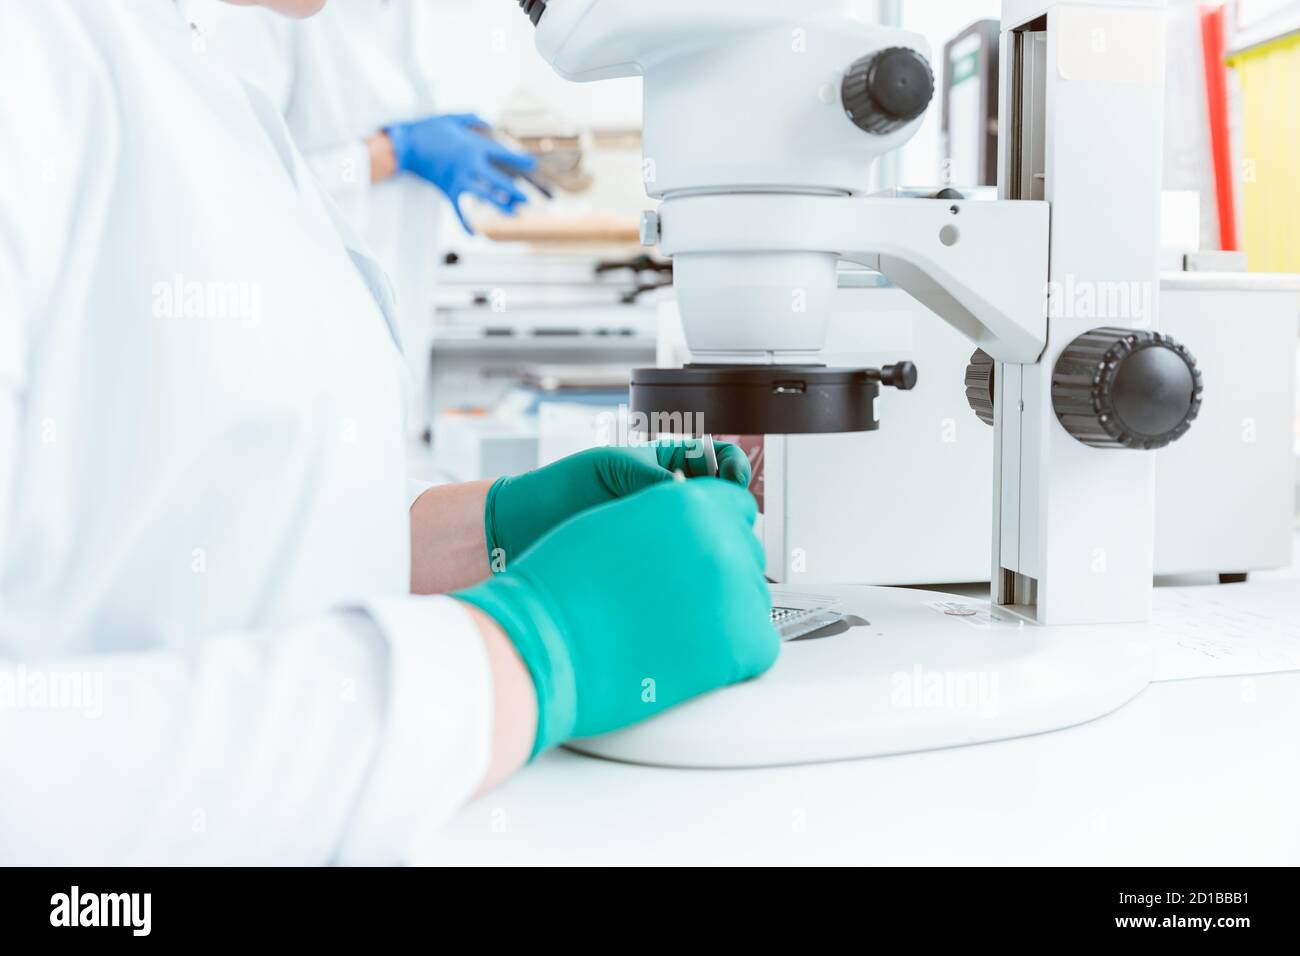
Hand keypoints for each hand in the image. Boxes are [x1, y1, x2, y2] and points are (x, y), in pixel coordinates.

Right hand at [384, 113, 535, 233]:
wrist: (405, 146)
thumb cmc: (428, 129)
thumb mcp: (453, 117)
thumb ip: (473, 118)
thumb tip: (488, 123)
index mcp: (473, 147)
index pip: (502, 155)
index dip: (519, 160)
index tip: (532, 165)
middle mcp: (470, 166)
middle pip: (497, 181)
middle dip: (514, 191)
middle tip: (526, 199)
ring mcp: (459, 180)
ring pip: (484, 196)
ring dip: (500, 206)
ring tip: (513, 214)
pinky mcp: (447, 190)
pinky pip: (458, 210)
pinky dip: (465, 223)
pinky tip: (474, 234)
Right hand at [455, 479, 778, 754]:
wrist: (541, 639)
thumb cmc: (562, 585)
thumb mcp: (614, 525)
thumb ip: (660, 521)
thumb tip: (692, 535)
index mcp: (688, 501)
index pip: (736, 508)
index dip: (715, 536)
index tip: (699, 557)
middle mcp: (720, 537)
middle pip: (746, 556)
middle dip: (718, 576)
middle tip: (677, 602)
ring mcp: (736, 589)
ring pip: (753, 600)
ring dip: (724, 614)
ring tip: (674, 632)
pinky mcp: (744, 642)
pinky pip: (760, 644)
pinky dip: (735, 655)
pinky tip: (694, 657)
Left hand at [484, 440, 750, 569]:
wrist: (520, 529)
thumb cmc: (557, 489)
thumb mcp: (609, 466)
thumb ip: (653, 474)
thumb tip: (692, 491)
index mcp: (664, 466)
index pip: (716, 463)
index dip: (733, 468)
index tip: (735, 477)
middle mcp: (667, 501)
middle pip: (722, 503)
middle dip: (732, 508)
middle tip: (729, 516)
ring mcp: (662, 534)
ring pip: (707, 536)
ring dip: (715, 538)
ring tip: (711, 541)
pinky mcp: (653, 565)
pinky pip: (683, 565)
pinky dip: (694, 566)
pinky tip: (691, 567)